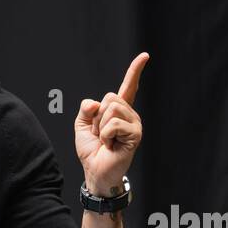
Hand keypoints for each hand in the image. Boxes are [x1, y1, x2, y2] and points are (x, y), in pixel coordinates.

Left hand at [74, 52, 147, 195]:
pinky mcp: (136, 134)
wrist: (96, 171)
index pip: (128, 87)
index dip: (135, 71)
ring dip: (101, 126)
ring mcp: (135, 124)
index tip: (145, 56)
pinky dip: (106, 135)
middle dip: (97, 117)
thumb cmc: (91, 150)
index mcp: (119, 110)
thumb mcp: (82, 124)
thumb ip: (86, 109)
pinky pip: (113, 124)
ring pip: (111, 109)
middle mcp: (130, 115)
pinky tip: (111, 145)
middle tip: (101, 134)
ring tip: (106, 140)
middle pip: (110, 98)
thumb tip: (95, 103)